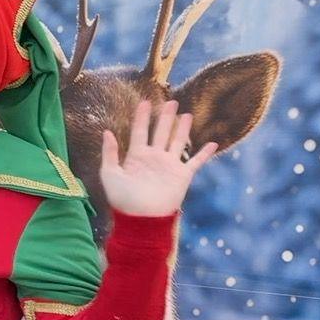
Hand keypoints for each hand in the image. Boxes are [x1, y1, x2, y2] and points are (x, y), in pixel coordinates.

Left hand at [99, 99, 216, 217]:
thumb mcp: (110, 173)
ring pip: (178, 142)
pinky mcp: (182, 175)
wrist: (141, 217)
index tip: (144, 102)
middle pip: (161, 132)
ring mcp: (169, 165)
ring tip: (187, 114)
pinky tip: (213, 143)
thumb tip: (106, 131)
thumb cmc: (122, 198)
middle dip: (165, 117)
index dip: (141, 117)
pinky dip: (205, 153)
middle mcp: (154, 158)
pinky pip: (196, 162)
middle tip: (171, 101)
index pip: (139, 131)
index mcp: (136, 156)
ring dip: (182, 129)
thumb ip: (109, 152)